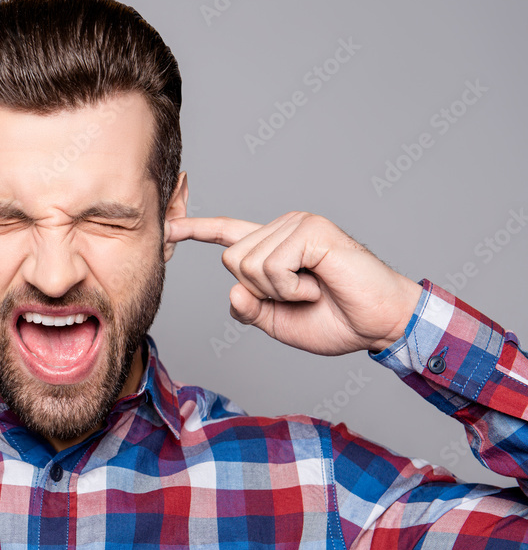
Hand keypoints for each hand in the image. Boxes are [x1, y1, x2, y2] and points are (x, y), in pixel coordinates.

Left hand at [166, 211, 422, 355]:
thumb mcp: (276, 321)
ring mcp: (296, 224)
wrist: (379, 325)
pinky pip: (272, 266)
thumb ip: (247, 308)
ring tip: (312, 289)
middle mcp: (281, 228)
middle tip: (299, 295)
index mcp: (272, 247)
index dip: (196, 230)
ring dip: (279, 292)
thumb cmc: (334, 320)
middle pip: (230, 260)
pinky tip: (318, 284)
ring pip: (247, 264)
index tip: (169, 228)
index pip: (227, 234)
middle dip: (260, 291)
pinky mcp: (311, 230)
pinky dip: (291, 288)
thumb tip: (233, 291)